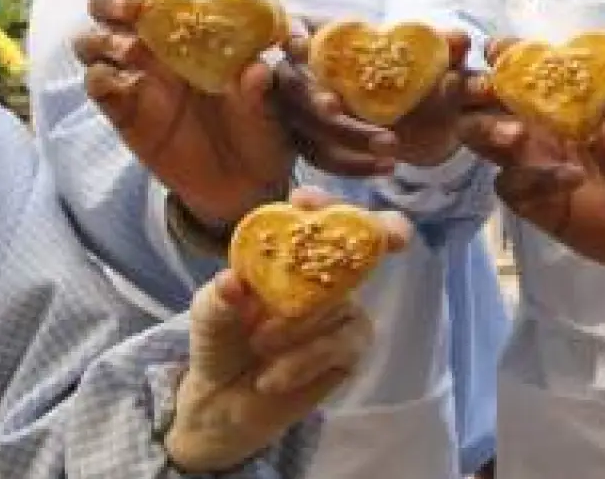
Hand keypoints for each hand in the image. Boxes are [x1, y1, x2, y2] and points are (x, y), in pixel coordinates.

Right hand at [74, 0, 294, 229]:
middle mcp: (156, 46)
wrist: (244, 184)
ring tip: (135, 51)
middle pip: (110, 5)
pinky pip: (96, 84)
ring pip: (92, 40)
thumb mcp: (268, 106)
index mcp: (192, 29)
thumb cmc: (260, 128)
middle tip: (134, 6)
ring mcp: (135, 77)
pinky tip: (124, 85)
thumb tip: (256, 69)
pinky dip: (101, 78)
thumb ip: (259, 87)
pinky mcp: (122, 111)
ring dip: (104, 37)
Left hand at [166, 188, 410, 471]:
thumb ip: (219, 298)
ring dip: (298, 328)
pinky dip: (304, 360)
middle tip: (396, 234)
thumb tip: (232, 282)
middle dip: (383, 230)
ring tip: (260, 347)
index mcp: (290, 253)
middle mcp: (323, 275)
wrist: (222, 402)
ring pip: (341, 304)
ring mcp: (342, 310)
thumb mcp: (208, 315)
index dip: (321, 204)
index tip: (306, 202)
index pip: (315, 218)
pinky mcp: (349, 349)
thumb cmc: (220, 341)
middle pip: (362, 244)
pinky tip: (272, 377)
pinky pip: (341, 345)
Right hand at [282, 26, 473, 169]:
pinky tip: (388, 167)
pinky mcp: (309, 143)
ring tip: (390, 146)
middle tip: (336, 106)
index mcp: (317, 36)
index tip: (301, 43)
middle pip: (296, 88)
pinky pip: (323, 158)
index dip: (293, 37)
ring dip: (345, 137)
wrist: (405, 104)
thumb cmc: (404, 66)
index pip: (294, 31)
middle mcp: (298, 72)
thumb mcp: (425, 54)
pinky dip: (353, 165)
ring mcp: (297, 112)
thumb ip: (439, 44)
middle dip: (313, 98)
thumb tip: (460, 38)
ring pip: (309, 129)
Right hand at [463, 48, 604, 272]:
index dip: (505, 55)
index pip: (525, 69)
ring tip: (517, 134)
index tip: (499, 50)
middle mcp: (543, 126)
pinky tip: (571, 179)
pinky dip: (530, 178)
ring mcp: (535, 164)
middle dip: (477, 90)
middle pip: (486, 101)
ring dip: (489, 130)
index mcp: (569, 98)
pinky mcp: (537, 205)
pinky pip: (511, 186)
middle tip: (490, 91)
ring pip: (483, 140)